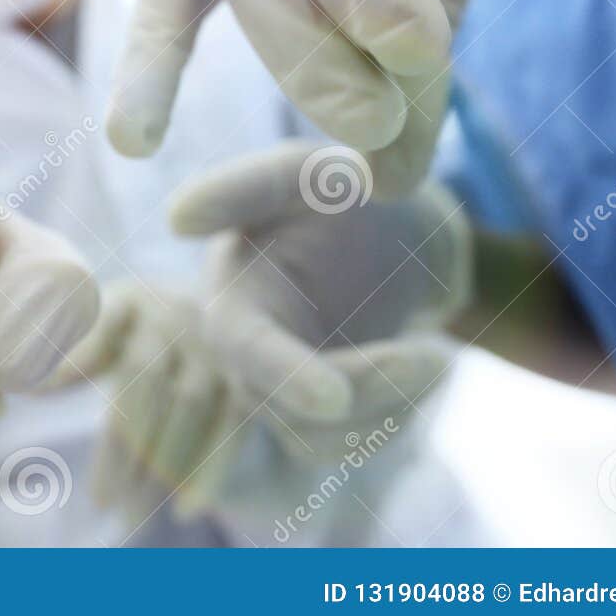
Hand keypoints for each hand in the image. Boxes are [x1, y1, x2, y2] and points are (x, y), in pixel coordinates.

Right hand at [65, 141, 469, 518]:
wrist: (386, 227)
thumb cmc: (337, 191)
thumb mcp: (300, 173)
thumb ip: (243, 188)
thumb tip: (175, 216)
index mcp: (232, 296)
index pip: (243, 349)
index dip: (283, 376)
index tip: (335, 398)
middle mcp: (243, 355)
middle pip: (289, 408)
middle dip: (367, 390)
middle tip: (438, 358)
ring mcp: (278, 391)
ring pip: (323, 439)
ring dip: (392, 406)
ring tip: (441, 357)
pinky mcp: (314, 415)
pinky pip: (353, 442)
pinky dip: (400, 414)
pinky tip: (429, 365)